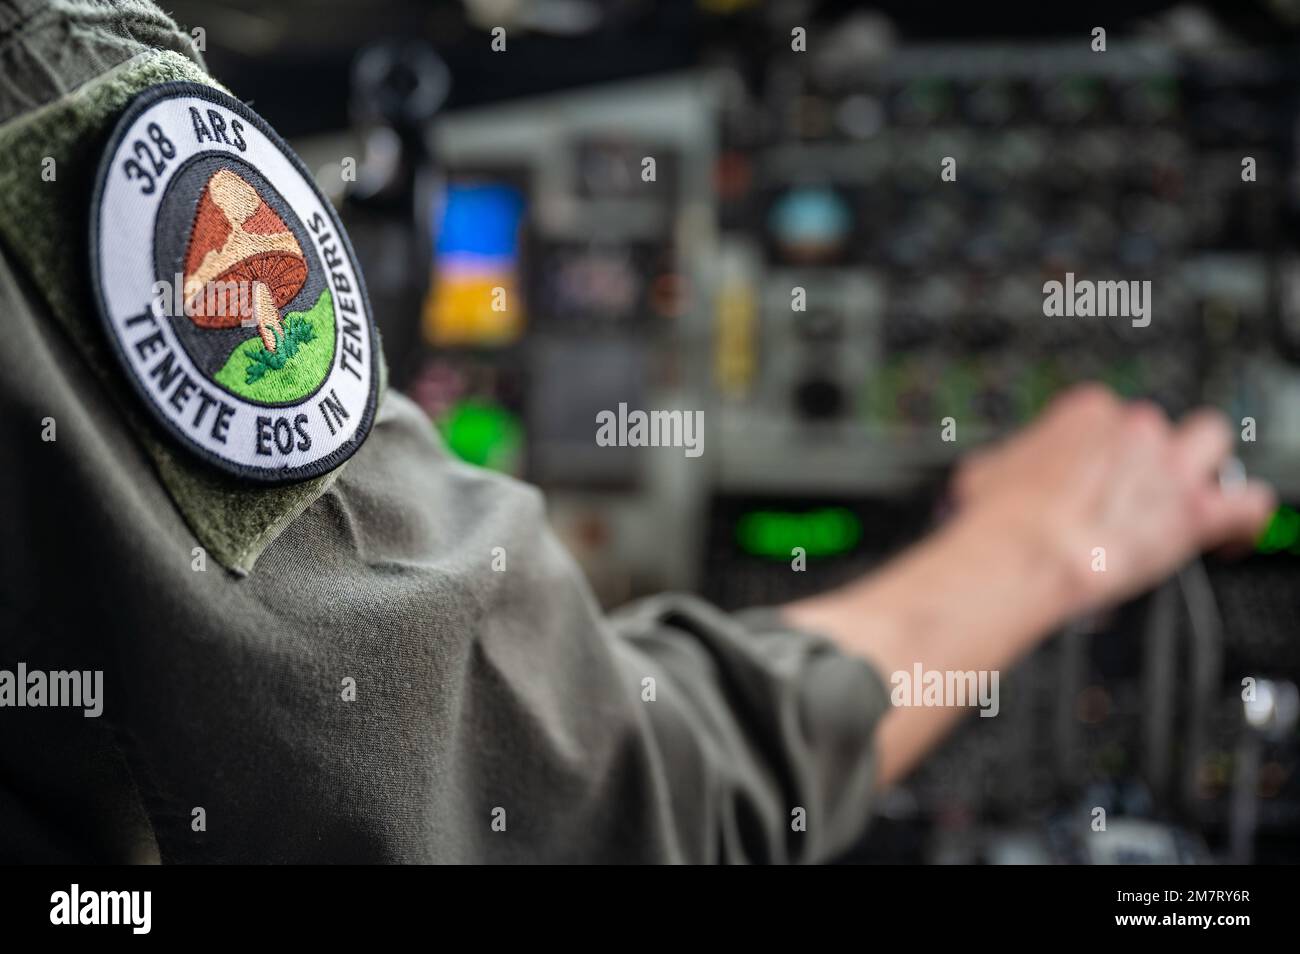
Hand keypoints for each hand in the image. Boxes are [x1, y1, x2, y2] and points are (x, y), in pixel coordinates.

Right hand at [951, 383, 1274, 615]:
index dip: (1094, 448)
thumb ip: (1012, 463)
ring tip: (1187, 494)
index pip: (1103, 414)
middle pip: (1157, 428)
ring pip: (1213, 440)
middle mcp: (1136, 430)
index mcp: (1086, 411)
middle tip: (1126, 491)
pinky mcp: (1198, 513)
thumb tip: (998, 478)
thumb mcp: (985, 472)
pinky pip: (1251, 504)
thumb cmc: (1001, 517)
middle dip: (1145, 458)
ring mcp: (1171, 469)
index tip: (1084, 474)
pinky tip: (1227, 536)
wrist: (1028, 552)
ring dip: (1205, 465)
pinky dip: (1245, 521)